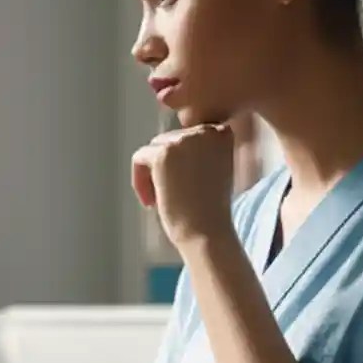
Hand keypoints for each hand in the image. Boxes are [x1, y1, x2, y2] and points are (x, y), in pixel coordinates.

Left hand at [131, 123, 235, 246]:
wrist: (207, 232)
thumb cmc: (209, 210)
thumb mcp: (214, 170)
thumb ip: (199, 151)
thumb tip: (169, 143)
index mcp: (222, 133)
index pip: (187, 137)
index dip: (180, 163)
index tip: (186, 186)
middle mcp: (206, 131)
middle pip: (168, 140)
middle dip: (164, 169)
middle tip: (172, 197)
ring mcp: (184, 140)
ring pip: (152, 149)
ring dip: (152, 175)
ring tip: (162, 201)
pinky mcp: (163, 154)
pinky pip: (139, 159)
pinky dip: (139, 181)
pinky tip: (152, 202)